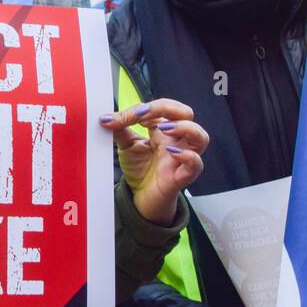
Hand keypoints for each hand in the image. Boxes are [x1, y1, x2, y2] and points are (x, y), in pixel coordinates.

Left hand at [99, 98, 207, 224]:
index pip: (161, 108)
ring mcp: (182, 158)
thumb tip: (105, 118)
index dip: (142, 108)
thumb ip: (119, 130)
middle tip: (143, 114)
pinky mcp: (182, 176)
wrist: (141, 198)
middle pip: (187, 113)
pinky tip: (173, 152)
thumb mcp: (126, 146)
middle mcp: (176, 140)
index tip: (118, 118)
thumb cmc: (140, 170)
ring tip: (164, 128)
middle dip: (166, 108)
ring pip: (201, 137)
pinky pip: (196, 164)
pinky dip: (188, 156)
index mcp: (163, 130)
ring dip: (184, 127)